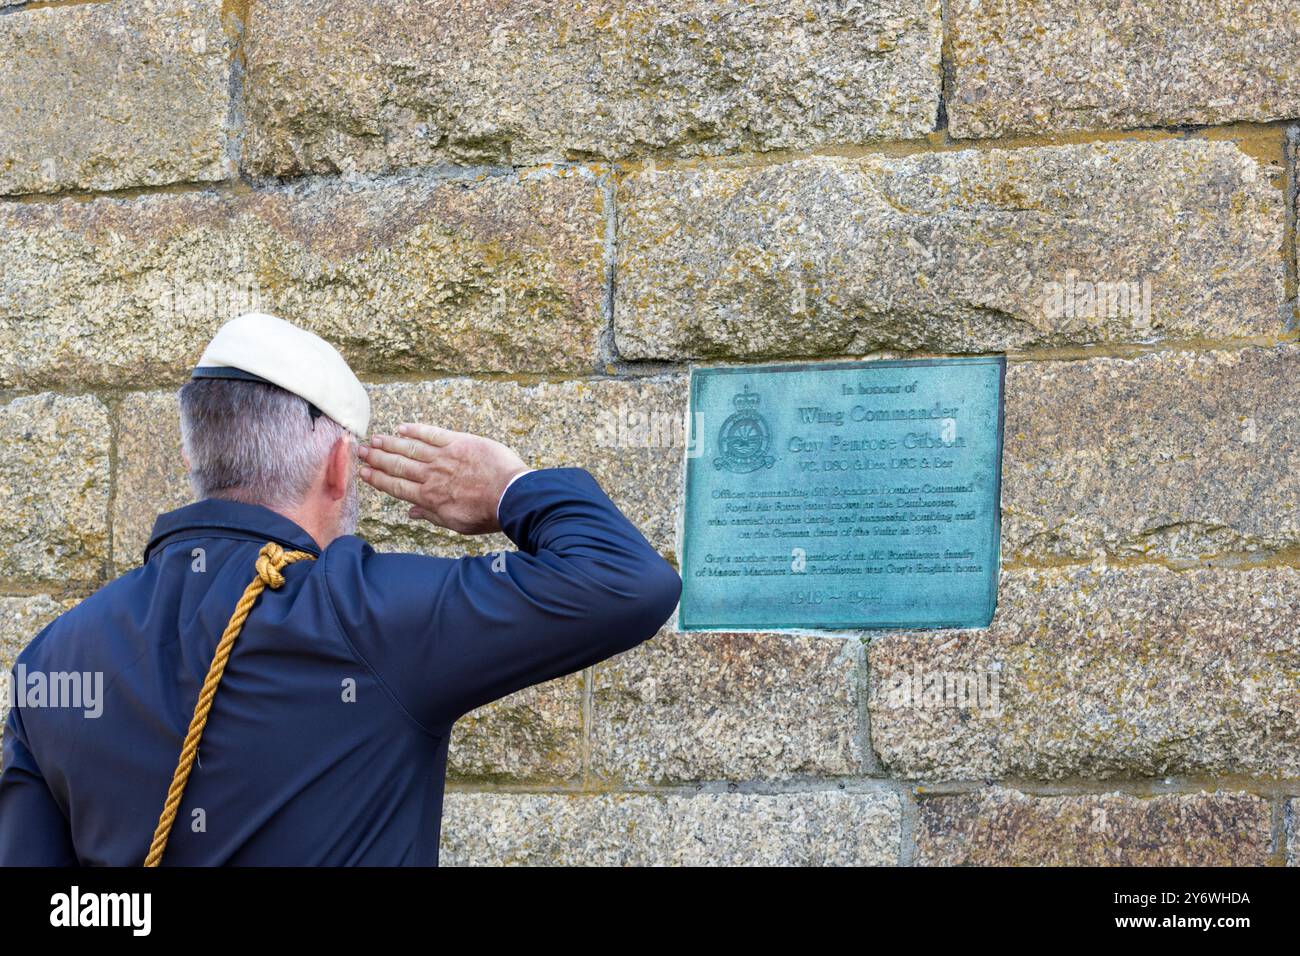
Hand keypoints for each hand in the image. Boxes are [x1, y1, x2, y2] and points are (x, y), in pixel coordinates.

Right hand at [357, 423, 527, 534]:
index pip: (396, 486)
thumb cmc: (486, 514)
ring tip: (374, 439)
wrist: (511, 496)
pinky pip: (432, 433)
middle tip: (360, 451)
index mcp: (429, 497)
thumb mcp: (456, 523)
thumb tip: (411, 512)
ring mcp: (444, 457)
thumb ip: (431, 515)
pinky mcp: (458, 442)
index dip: (378, 479)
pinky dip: (415, 430)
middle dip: (377, 459)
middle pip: (398, 465)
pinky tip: (402, 428)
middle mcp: (431, 476)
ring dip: (390, 443)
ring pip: (410, 448)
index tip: (364, 473)